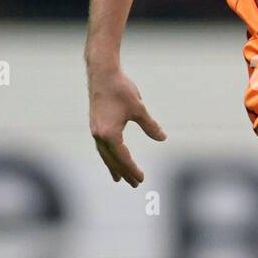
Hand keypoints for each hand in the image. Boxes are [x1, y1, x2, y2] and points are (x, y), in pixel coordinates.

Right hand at [88, 68, 165, 185]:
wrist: (102, 73)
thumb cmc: (121, 89)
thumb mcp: (139, 108)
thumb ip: (150, 126)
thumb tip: (162, 138)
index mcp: (110, 134)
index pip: (123, 158)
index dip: (133, 169)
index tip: (141, 179)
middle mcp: (100, 135)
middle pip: (113, 160)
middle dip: (124, 172)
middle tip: (135, 184)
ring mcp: (95, 130)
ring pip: (105, 154)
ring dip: (113, 166)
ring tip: (118, 178)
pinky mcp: (95, 125)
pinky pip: (101, 146)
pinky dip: (107, 155)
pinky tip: (111, 157)